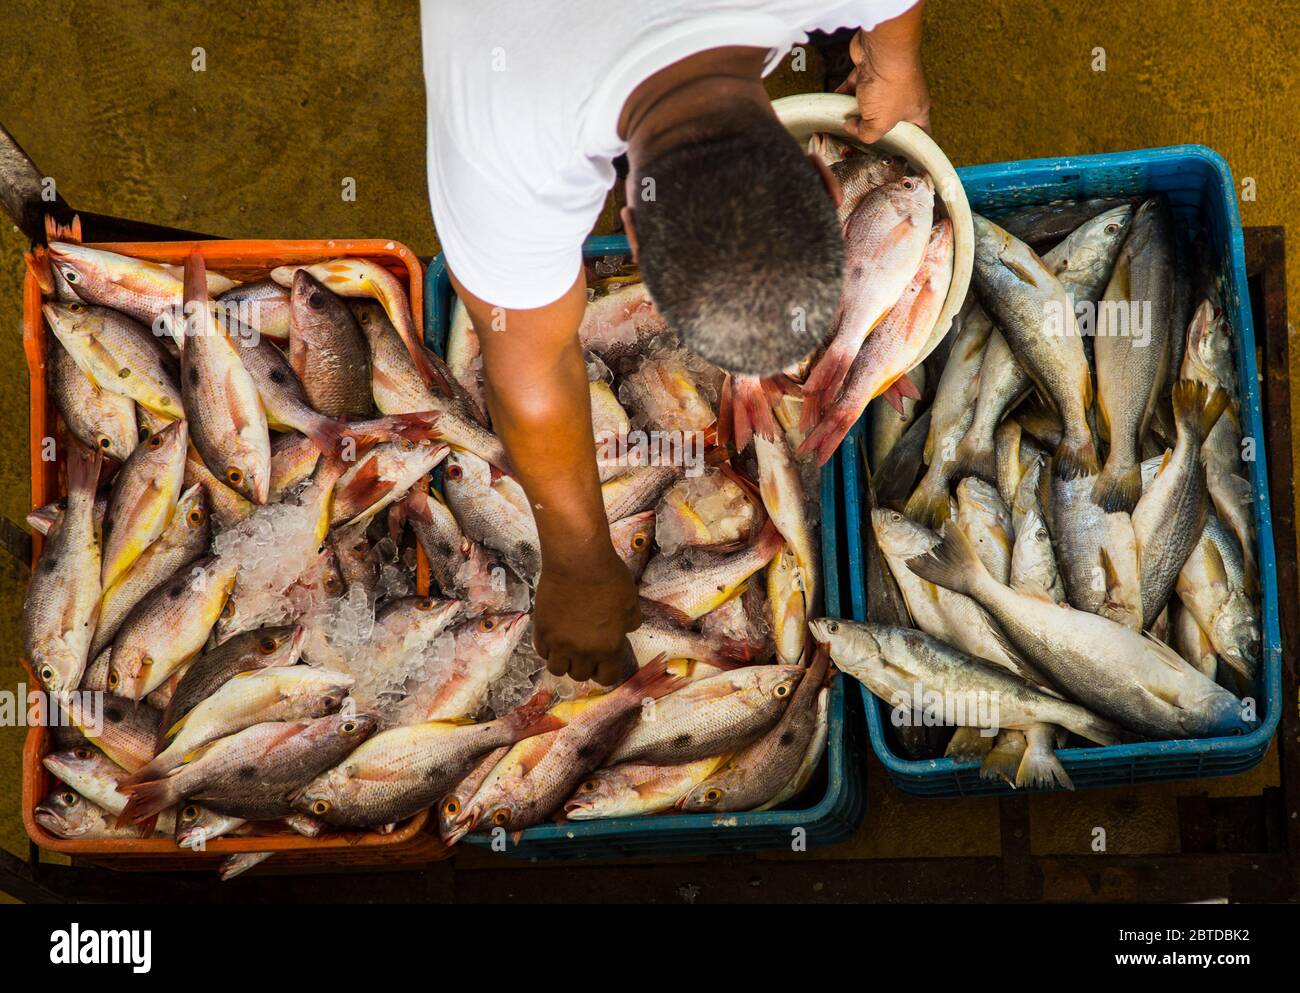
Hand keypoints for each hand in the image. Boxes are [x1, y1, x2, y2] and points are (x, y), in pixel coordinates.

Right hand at [532, 551, 642, 685]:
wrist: (578, 560)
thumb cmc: (609, 578)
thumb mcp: (631, 602)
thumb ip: (630, 622)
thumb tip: (625, 629)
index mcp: (609, 647)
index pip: (606, 678)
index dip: (606, 673)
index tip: (604, 665)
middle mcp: (582, 651)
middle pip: (579, 675)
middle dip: (585, 667)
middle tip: (586, 652)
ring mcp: (558, 642)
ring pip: (557, 669)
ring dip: (564, 662)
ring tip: (567, 649)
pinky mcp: (541, 629)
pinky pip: (542, 651)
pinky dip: (548, 649)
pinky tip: (554, 638)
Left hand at [837, 28, 930, 142]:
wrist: (880, 49)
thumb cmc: (889, 86)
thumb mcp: (879, 124)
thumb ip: (866, 134)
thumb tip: (852, 128)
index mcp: (917, 111)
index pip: (921, 134)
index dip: (914, 146)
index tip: (906, 156)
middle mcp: (905, 97)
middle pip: (891, 120)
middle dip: (877, 129)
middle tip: (865, 140)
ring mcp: (887, 82)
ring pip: (872, 103)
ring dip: (858, 111)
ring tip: (844, 122)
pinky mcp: (870, 71)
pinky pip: (856, 87)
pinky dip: (844, 94)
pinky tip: (833, 103)